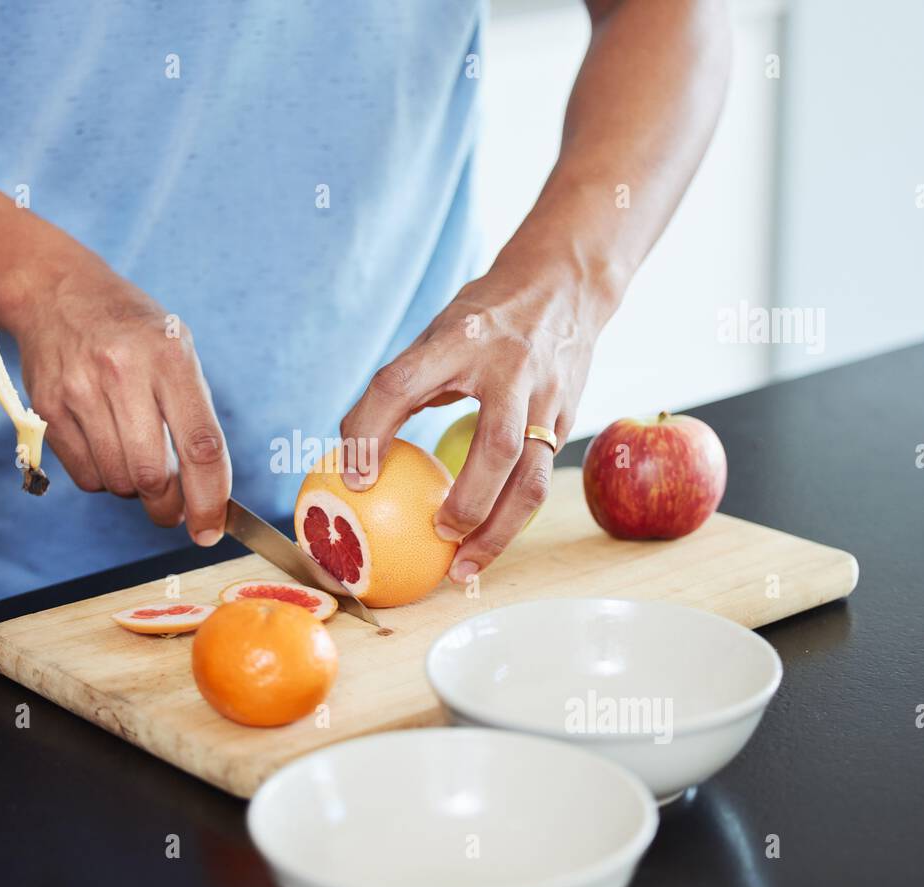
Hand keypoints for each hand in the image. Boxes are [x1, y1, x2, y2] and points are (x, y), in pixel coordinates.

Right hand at [8, 245, 230, 544]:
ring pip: (119, 482)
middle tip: (174, 510)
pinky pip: (86, 477)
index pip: (200, 445)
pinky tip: (107, 448)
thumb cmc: (132, 330)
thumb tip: (206, 492)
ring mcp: (80, 392)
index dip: (210, 498)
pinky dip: (104, 478)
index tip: (210, 528)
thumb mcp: (177, 351)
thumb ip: (195, 416)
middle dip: (169, 507)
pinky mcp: (48, 410)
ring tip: (137, 459)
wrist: (56, 293)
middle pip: (154, 475)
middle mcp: (123, 373)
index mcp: (170, 358)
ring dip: (136, 489)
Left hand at [341, 270, 597, 581]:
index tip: (355, 477)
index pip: (402, 384)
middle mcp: (511, 368)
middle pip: (497, 446)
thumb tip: (357, 452)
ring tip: (464, 566)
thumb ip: (403, 384)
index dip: (372, 431)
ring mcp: (547, 395)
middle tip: (434, 534)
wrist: (563, 284)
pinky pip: (540, 478)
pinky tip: (487, 543)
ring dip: (499, 531)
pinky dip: (513, 518)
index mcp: (460, 338)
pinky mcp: (568, 417)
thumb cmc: (484, 318)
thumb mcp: (438, 333)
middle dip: (468, 501)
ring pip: (532, 477)